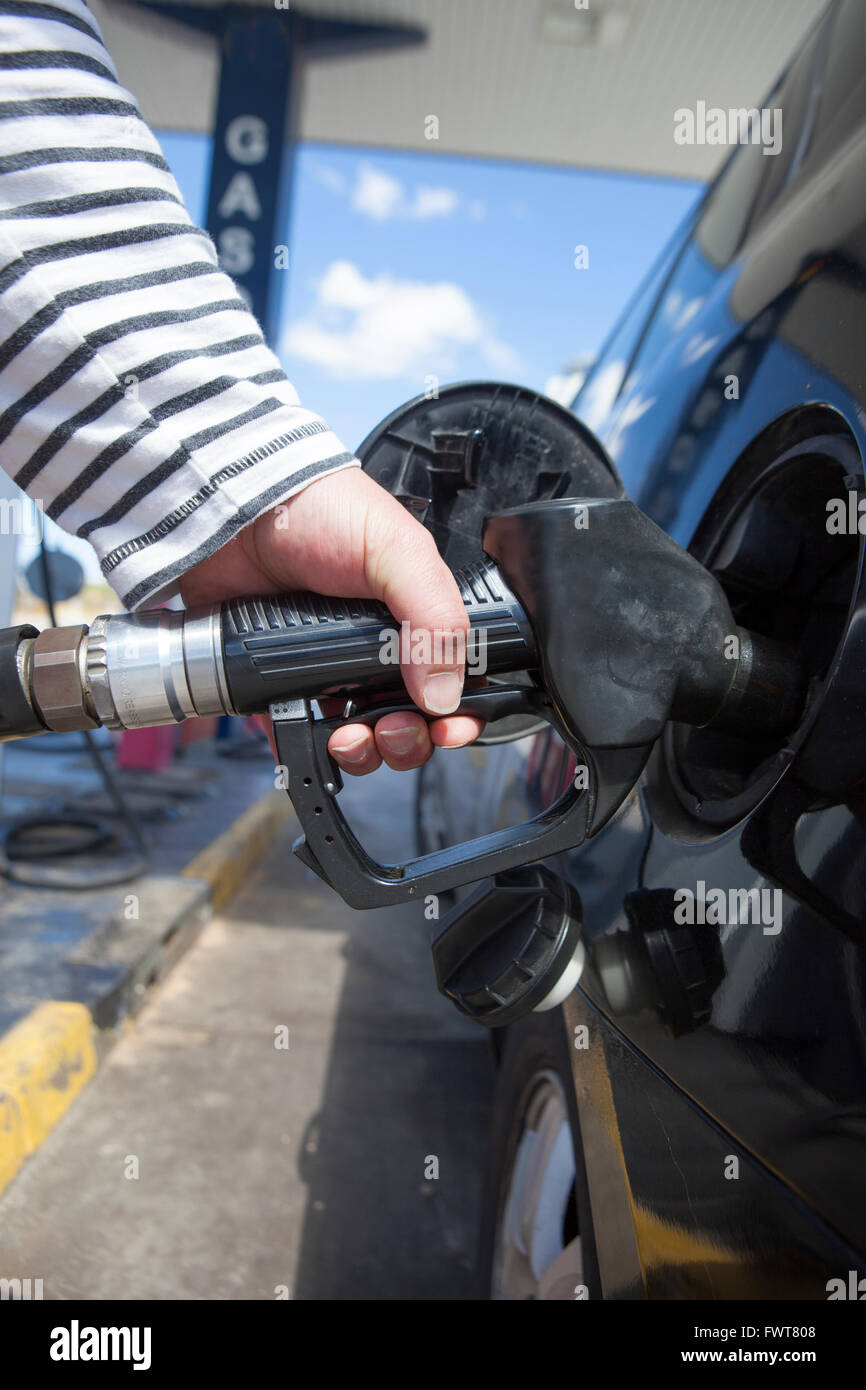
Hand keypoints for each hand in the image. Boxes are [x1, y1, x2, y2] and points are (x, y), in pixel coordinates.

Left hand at [179, 468, 482, 773]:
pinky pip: (297, 733)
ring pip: (357, 737)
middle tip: (392, 731)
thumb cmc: (322, 510)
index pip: (452, 683)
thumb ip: (434, 618)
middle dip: (406, 740)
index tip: (448, 729)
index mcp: (415, 619)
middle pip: (407, 721)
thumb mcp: (398, 552)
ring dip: (361, 751)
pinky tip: (307, 739)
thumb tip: (446, 692)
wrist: (237, 507)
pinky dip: (304, 748)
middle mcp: (374, 650)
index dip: (456, 715)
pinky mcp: (277, 682)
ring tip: (348, 736)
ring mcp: (325, 669)